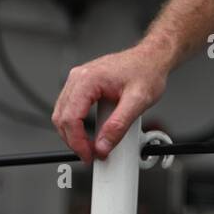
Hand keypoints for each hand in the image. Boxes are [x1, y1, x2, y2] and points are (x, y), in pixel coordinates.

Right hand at [52, 42, 171, 164]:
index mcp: (88, 79)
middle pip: (62, 118)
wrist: (152, 58)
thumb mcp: (138, 101)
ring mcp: (79, 80)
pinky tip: (92, 133)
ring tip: (93, 146)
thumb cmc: (147, 71)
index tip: (89, 155)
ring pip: (63, 114)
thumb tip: (103, 146)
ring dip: (74, 134)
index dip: (78, 142)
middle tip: (91, 154)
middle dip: (75, 141)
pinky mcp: (83, 84)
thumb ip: (119, 125)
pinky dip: (77, 124)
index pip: (70, 118)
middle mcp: (79, 77)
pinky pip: (71, 109)